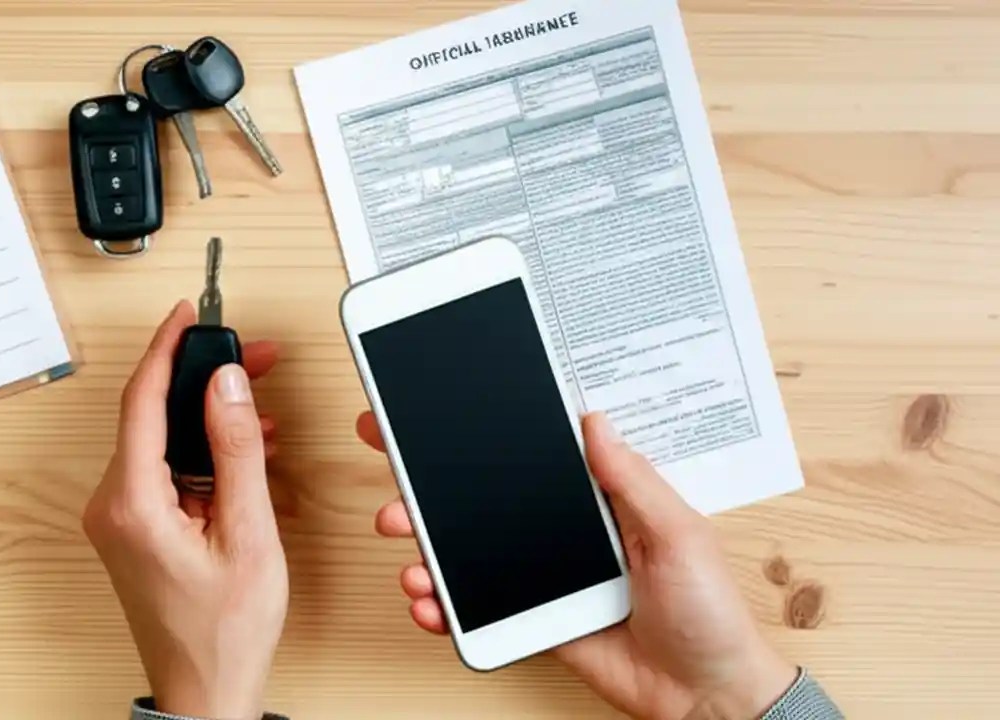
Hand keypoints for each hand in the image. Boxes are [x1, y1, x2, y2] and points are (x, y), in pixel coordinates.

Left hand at [85, 301, 287, 719]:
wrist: (206, 690)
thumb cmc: (225, 631)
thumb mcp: (248, 532)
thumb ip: (237, 450)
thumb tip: (228, 386)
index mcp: (133, 505)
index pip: (142, 401)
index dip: (167, 348)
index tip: (188, 315)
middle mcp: (113, 506)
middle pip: (152, 415)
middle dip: (201, 380)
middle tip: (249, 358)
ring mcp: (120, 517)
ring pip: (160, 440)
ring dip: (207, 418)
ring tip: (258, 406)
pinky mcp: (134, 526)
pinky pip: (163, 468)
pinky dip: (201, 452)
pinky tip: (242, 449)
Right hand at [360, 411, 795, 719]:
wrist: (706, 694)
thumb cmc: (710, 612)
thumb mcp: (679, 534)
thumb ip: (632, 481)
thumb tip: (594, 422)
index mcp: (601, 497)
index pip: (534, 453)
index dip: (486, 432)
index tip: (438, 412)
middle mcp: (564, 529)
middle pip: (484, 499)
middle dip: (429, 486)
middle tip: (393, 476)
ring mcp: (543, 575)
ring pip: (470, 552)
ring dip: (427, 548)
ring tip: (408, 549)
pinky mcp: (533, 618)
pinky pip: (478, 608)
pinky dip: (444, 607)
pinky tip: (428, 601)